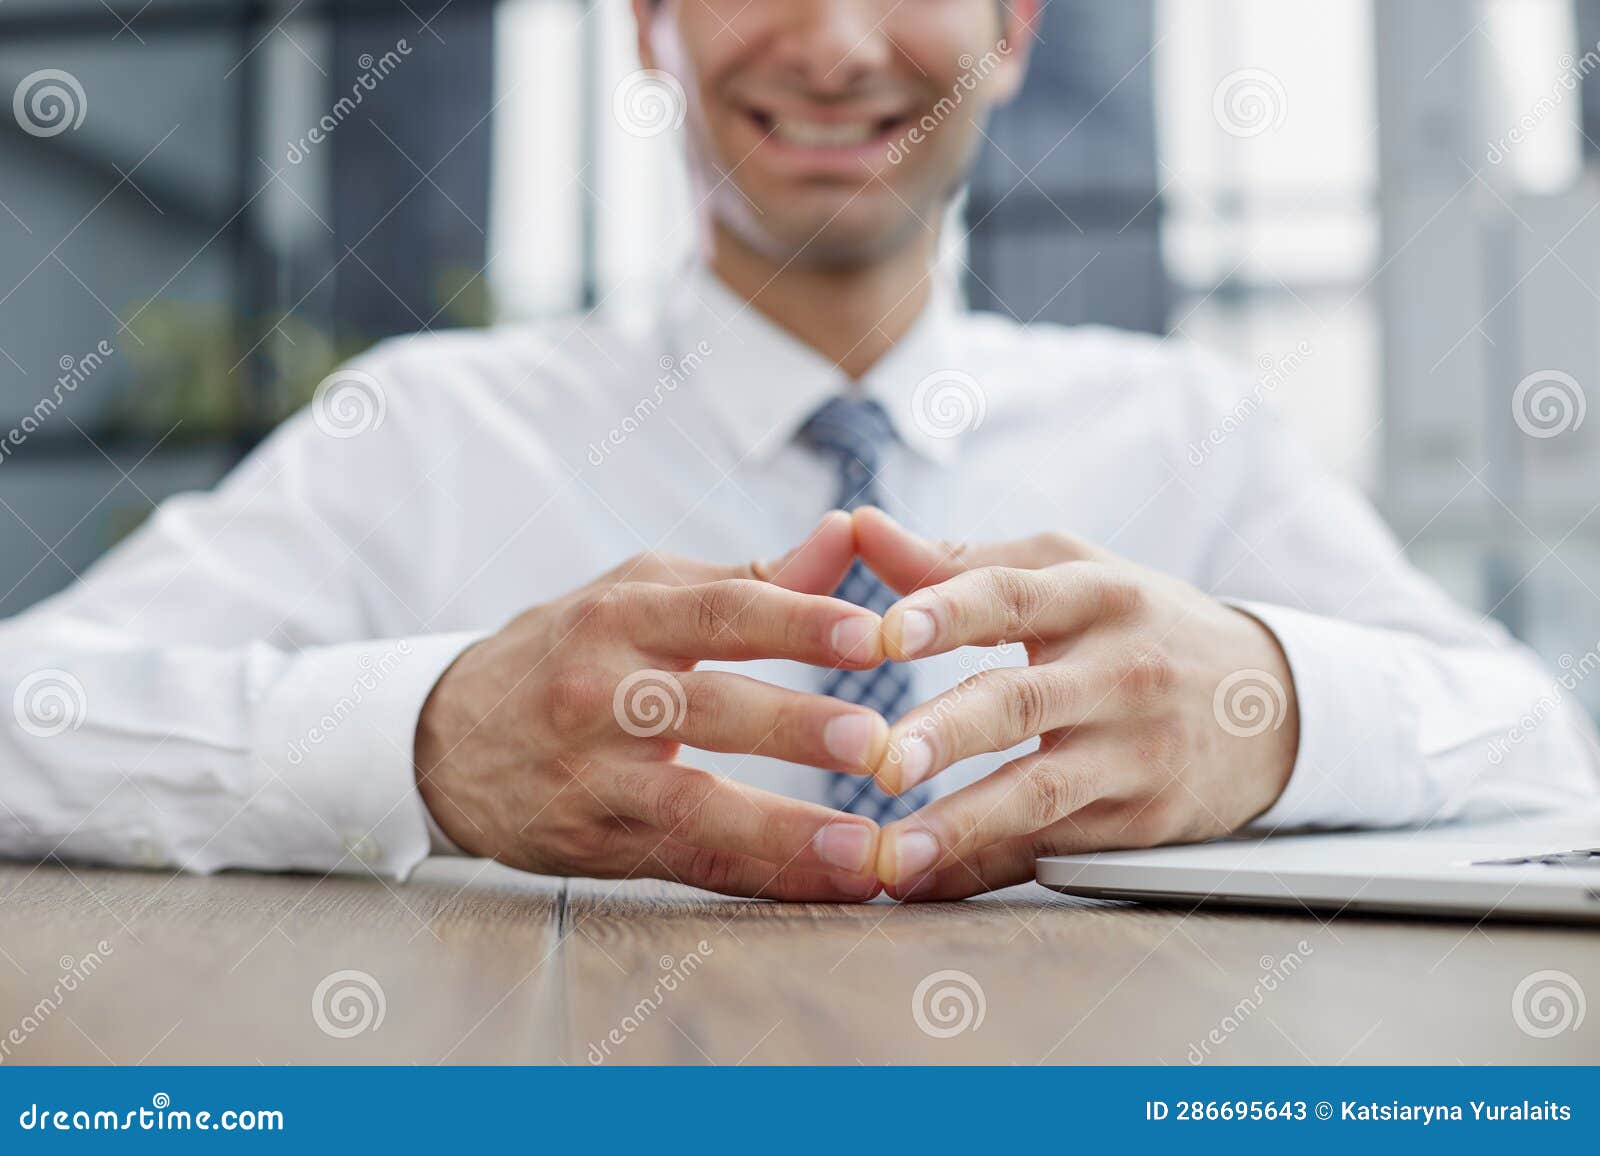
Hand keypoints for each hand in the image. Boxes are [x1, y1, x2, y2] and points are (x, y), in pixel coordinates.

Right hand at [414, 512, 890, 900]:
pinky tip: (834, 883)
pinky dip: (763, 878)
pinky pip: (689, 863)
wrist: (446, 738)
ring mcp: (593, 775)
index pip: (720, 613)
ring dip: (784, 829)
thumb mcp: (640, 595)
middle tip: (878, 742)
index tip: (874, 634)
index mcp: (622, 616)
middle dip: (795, 728)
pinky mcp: (594, 842)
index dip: (799, 621)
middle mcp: (601, 692)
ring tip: (865, 845)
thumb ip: (751, 578)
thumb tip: (848, 533)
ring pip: (693, 803)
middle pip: (709, 708)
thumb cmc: (570, 650)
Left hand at [852, 508, 1298, 899]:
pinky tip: (920, 886)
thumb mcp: (1070, 576)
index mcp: (1091, 595)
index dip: (947, 612)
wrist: (1270, 703)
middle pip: (1022, 702)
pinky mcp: (1143, 821)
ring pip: (1040, 792)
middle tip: (879, 761)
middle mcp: (1119, 671)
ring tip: (891, 854)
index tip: (884, 633)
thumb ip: (958, 561)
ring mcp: (1136, 752)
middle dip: (947, 734)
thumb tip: (857, 526)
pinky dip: (981, 871)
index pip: (1012, 597)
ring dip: (961, 826)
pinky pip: (1050, 850)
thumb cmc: (1138, 626)